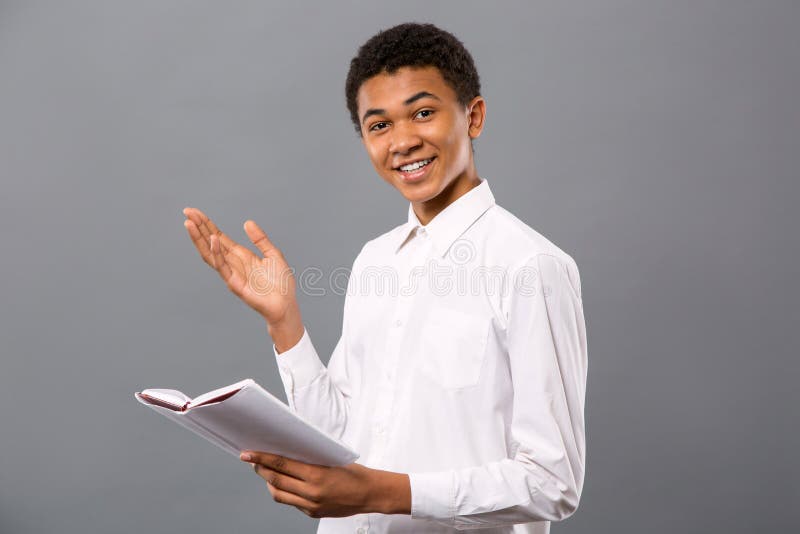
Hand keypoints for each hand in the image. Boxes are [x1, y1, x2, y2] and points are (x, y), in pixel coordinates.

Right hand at [182, 207, 298, 327]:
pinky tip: (213, 240)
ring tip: (190, 223)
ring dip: (199, 239)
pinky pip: (223, 267)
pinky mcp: (235, 284)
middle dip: (198, 228)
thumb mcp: (273, 254)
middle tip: (187, 212)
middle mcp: (232, 263)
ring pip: (210, 254)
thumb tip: (247, 222)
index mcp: (240, 256)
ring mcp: (231, 274)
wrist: (285, 305)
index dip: (207, 224)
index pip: (219, 237)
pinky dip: (217, 253)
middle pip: (210, 242)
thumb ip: (260, 239)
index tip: (194, 212)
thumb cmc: (280, 283)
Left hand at [240, 451, 410, 518]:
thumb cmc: (353, 472)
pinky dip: (284, 491)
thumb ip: (308, 459)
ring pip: (279, 494)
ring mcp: (311, 505)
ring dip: (269, 482)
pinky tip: (284, 483)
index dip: (261, 458)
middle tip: (252, 460)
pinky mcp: (312, 513)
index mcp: (316, 474)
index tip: (247, 454)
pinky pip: (291, 502)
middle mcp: (311, 492)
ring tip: (266, 472)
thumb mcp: (330, 458)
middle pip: (275, 480)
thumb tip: (285, 453)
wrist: (370, 493)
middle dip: (260, 469)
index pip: (281, 464)